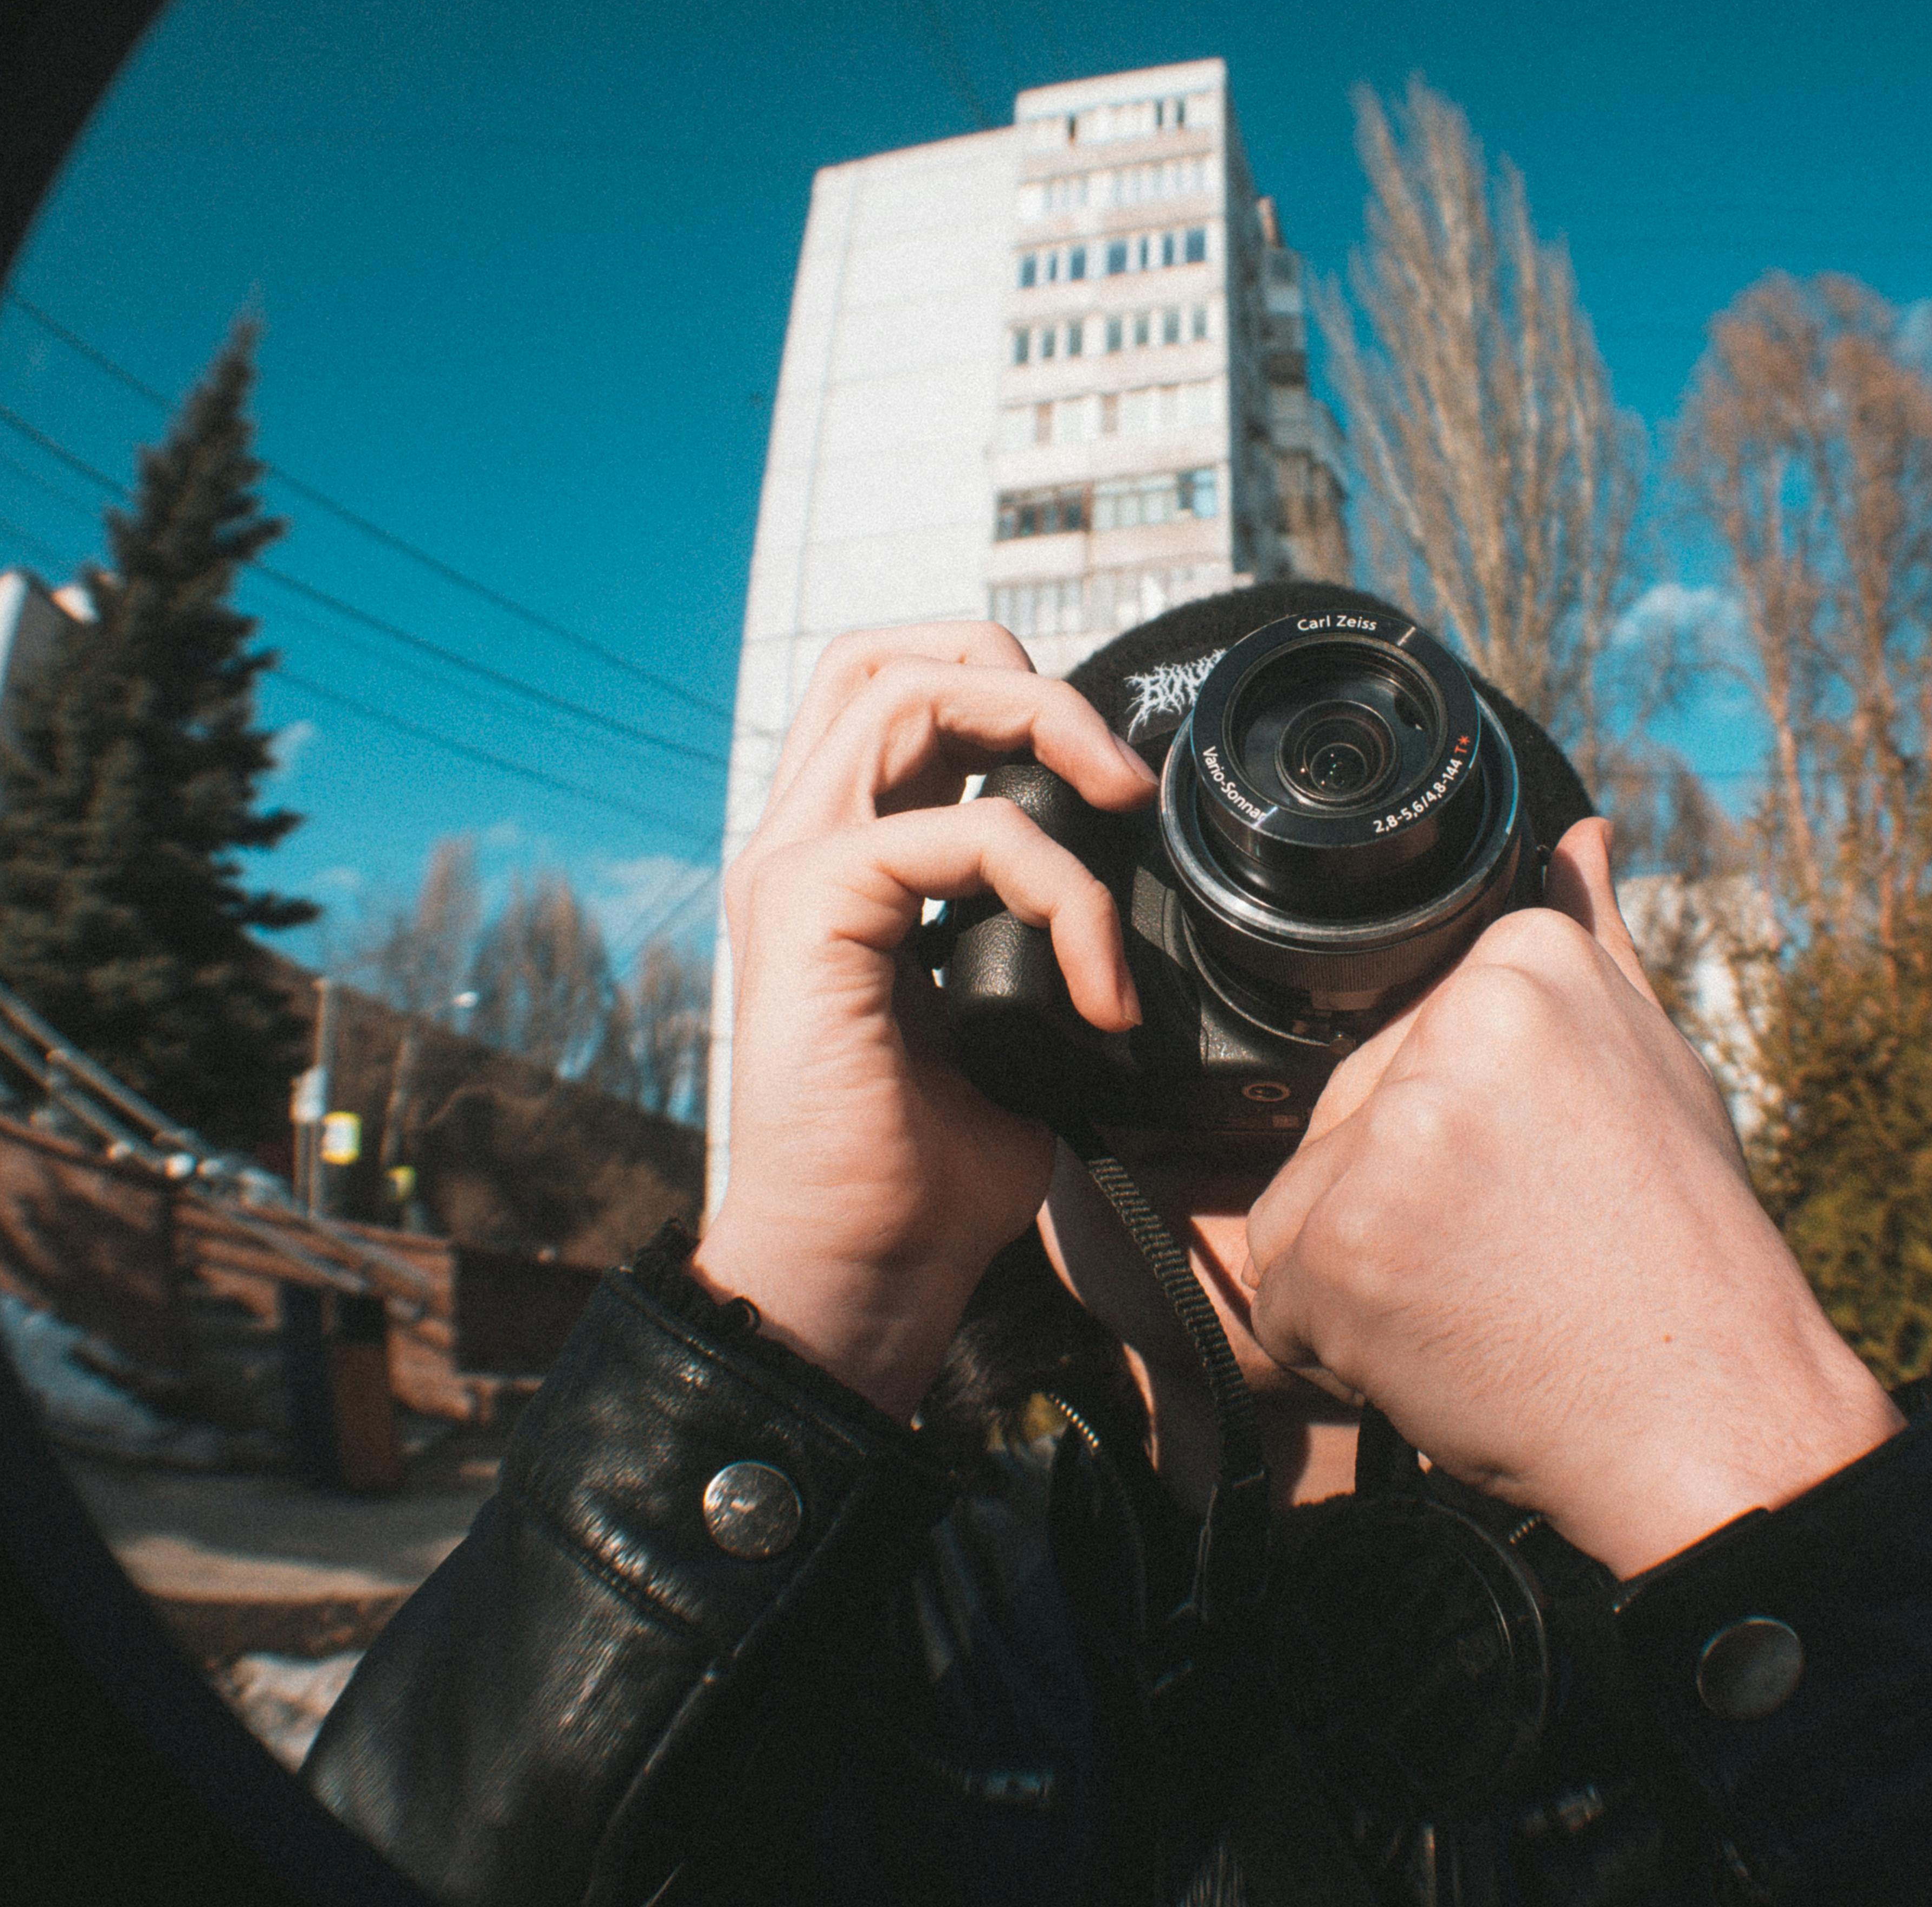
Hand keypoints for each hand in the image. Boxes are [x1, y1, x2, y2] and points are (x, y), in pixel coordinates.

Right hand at [691, 622, 1154, 1419]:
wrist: (862, 1273)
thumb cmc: (926, 1181)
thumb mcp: (1014, 1037)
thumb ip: (1044, 956)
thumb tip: (1137, 936)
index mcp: (842, 865)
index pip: (898, 700)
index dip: (1008, 700)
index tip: (1108, 789)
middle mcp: (801, 845)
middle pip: (887, 658)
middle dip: (1018, 676)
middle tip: (1113, 770)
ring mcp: (794, 865)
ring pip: (908, 694)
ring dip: (1042, 729)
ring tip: (1120, 808)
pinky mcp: (809, 904)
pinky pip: (960, 831)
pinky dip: (1058, 889)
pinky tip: (1099, 982)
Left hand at [1239, 819, 1902, 1577]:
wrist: (1717, 1414)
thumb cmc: (1690, 1249)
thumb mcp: (1657, 1066)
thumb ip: (1592, 945)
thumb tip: (1573, 838)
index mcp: (1525, 965)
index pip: (1408, 1035)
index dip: (1459, 1132)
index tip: (1538, 1178)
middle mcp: (1450, 1030)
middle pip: (1346, 1113)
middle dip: (1404, 1195)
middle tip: (1517, 1251)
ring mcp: (1389, 1140)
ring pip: (1304, 1202)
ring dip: (1369, 1270)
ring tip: (1488, 1300)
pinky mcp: (1338, 1245)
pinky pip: (1281, 1294)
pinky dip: (1339, 1342)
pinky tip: (1445, 1347)